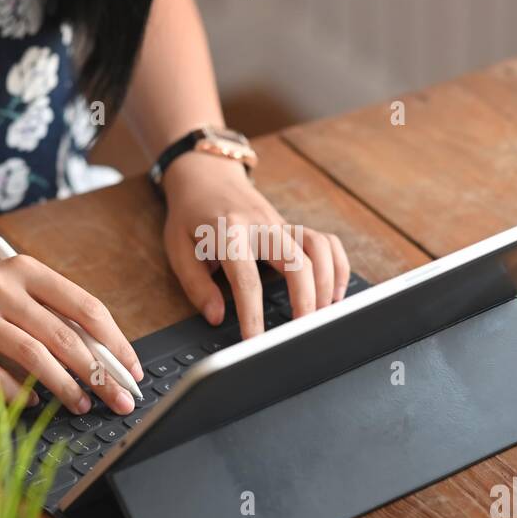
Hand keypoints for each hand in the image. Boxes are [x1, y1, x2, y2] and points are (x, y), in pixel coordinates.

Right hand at [0, 255, 143, 414]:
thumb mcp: (11, 292)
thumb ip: (51, 315)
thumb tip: (104, 356)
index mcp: (25, 270)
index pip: (86, 307)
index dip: (115, 342)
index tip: (132, 369)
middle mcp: (1, 288)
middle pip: (66, 336)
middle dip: (100, 374)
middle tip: (119, 399)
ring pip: (35, 356)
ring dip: (65, 387)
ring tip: (82, 406)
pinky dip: (19, 394)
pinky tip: (34, 403)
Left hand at [161, 153, 350, 338]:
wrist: (206, 175)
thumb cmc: (190, 215)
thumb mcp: (179, 249)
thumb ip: (196, 285)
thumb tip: (216, 317)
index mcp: (228, 232)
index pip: (246, 278)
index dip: (252, 313)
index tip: (254, 342)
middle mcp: (261, 225)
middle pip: (297, 263)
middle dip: (305, 301)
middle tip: (302, 332)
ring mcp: (282, 224)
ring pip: (319, 250)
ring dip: (327, 284)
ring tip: (322, 315)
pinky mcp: (292, 228)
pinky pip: (326, 242)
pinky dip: (337, 266)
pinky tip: (335, 292)